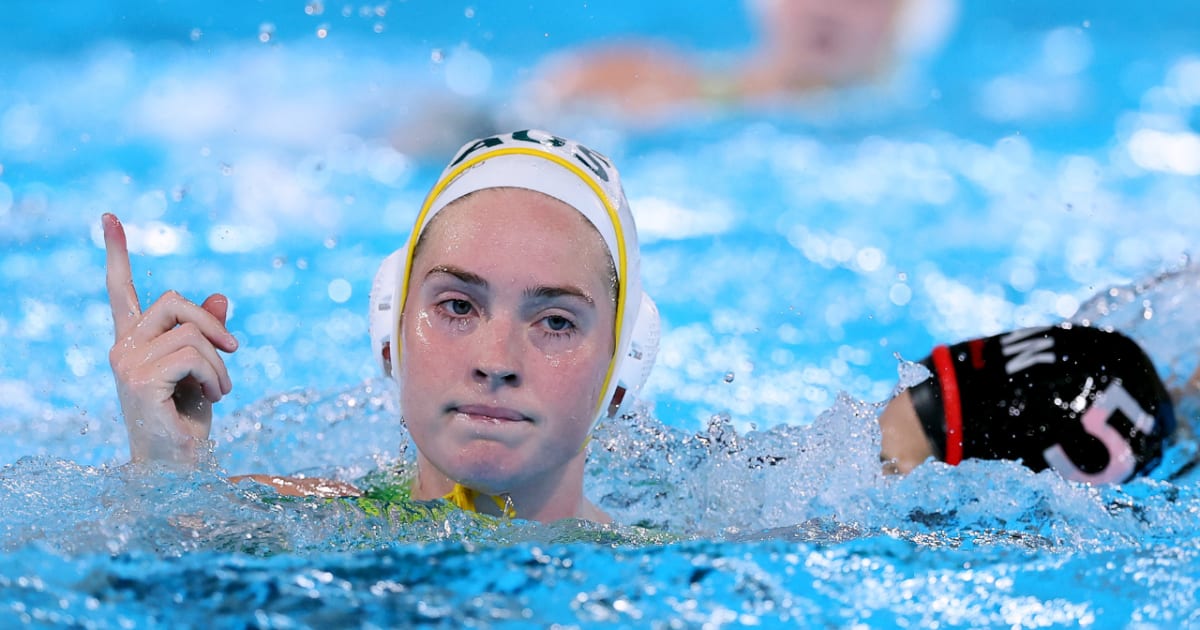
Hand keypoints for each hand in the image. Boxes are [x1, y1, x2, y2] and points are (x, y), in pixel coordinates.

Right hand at [104, 213, 238, 465]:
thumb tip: (220, 297)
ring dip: (219, 362)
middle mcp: (122, 347)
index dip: (117, 253)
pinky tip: (215, 397)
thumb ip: (207, 334)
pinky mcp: (138, 378)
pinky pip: (194, 355)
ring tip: (219, 390)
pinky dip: (215, 375)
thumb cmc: (188, 421)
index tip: (109, 217)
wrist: (177, 467)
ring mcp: (126, 362)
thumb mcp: (205, 369)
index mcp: (133, 341)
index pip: (122, 290)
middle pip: (173, 300)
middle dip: (211, 323)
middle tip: (233, 349)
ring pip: (192, 333)